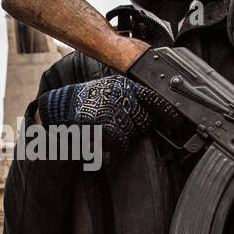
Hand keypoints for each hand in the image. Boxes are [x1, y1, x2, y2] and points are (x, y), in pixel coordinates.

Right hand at [37, 75, 166, 153]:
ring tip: (106, 137)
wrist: (56, 107)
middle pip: (144, 120)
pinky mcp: (103, 123)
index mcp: (123, 85)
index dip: (167, 112)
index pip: (153, 98)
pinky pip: (121, 142)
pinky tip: (108, 146)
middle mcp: (120, 93)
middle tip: (119, 132)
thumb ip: (128, 102)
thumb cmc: (84, 105)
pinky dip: (117, 148)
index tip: (177, 123)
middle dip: (136, 130)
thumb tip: (150, 117)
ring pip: (132, 133)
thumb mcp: (107, 94)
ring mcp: (112, 107)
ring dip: (122, 140)